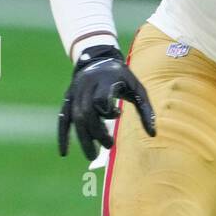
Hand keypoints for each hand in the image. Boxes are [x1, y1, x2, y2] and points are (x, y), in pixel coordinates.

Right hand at [58, 45, 155, 159]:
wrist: (99, 60)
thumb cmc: (123, 78)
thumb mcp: (137, 89)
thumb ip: (146, 110)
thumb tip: (153, 135)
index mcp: (104, 80)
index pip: (100, 100)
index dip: (108, 112)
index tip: (119, 114)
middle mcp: (86, 85)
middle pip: (87, 112)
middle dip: (97, 132)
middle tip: (109, 146)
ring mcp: (75, 92)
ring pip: (75, 118)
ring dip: (84, 138)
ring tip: (92, 155)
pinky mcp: (68, 99)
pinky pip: (63, 119)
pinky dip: (63, 136)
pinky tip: (64, 152)